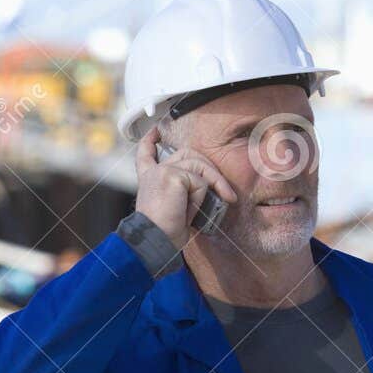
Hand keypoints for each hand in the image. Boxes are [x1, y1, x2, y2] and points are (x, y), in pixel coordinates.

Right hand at [134, 128, 237, 249]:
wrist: (155, 241)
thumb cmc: (164, 231)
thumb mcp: (174, 206)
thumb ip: (184, 191)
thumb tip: (207, 186)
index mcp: (149, 178)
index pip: (146, 153)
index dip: (150, 140)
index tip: (155, 131)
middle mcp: (153, 172)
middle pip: (187, 154)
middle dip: (209, 168)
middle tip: (226, 191)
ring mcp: (162, 171)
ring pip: (199, 165)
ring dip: (215, 182)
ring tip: (225, 199)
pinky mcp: (171, 175)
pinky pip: (201, 181)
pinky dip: (203, 196)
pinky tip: (195, 210)